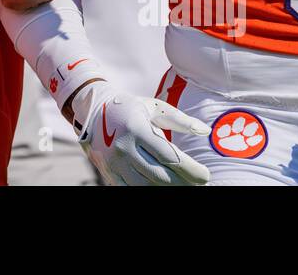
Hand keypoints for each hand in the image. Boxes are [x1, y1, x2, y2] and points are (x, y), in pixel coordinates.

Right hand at [72, 82, 209, 185]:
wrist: (92, 111)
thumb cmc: (130, 107)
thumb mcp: (155, 107)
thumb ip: (180, 119)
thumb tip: (206, 130)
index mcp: (137, 129)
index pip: (170, 156)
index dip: (191, 170)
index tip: (205, 175)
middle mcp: (124, 147)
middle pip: (160, 175)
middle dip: (184, 183)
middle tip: (199, 184)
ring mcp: (115, 163)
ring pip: (146, 186)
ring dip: (169, 189)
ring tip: (184, 186)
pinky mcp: (109, 173)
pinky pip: (130, 190)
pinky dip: (149, 190)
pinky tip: (162, 187)